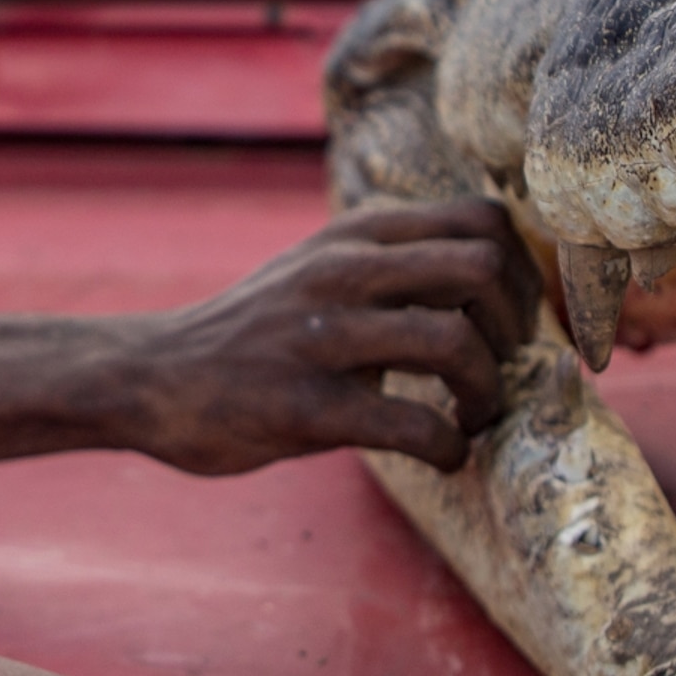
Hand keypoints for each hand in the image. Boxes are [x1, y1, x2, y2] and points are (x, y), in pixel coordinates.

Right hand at [120, 199, 539, 475]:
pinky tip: (442, 456)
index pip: (484, 220)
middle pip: (483, 267)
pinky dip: (449, 448)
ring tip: (473, 417)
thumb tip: (493, 279)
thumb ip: (393, 263)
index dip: (524, 275)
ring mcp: (321, 336)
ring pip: (454, 342)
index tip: (515, 325)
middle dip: (515, 331)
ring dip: (488, 392)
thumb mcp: (321, 267)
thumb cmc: (255, 330)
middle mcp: (342, 271)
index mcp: (357, 234)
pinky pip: (412, 425)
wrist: (151, 377)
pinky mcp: (303, 406)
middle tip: (498, 372)